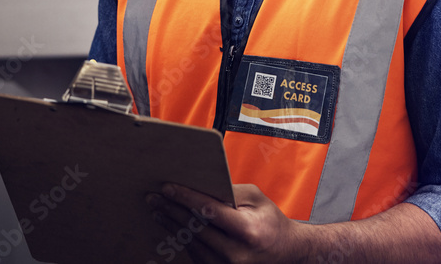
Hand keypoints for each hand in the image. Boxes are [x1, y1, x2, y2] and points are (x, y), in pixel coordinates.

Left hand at [147, 183, 310, 263]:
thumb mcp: (256, 199)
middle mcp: (235, 253)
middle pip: (194, 228)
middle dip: (171, 210)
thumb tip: (200, 186)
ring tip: (158, 209)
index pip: (209, 211)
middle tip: (154, 197)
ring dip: (172, 225)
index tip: (168, 187)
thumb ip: (229, 192)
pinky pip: (195, 254)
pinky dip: (183, 238)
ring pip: (191, 242)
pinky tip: (172, 225)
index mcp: (247, 231)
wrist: (286, 253)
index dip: (186, 197)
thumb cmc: (271, 222)